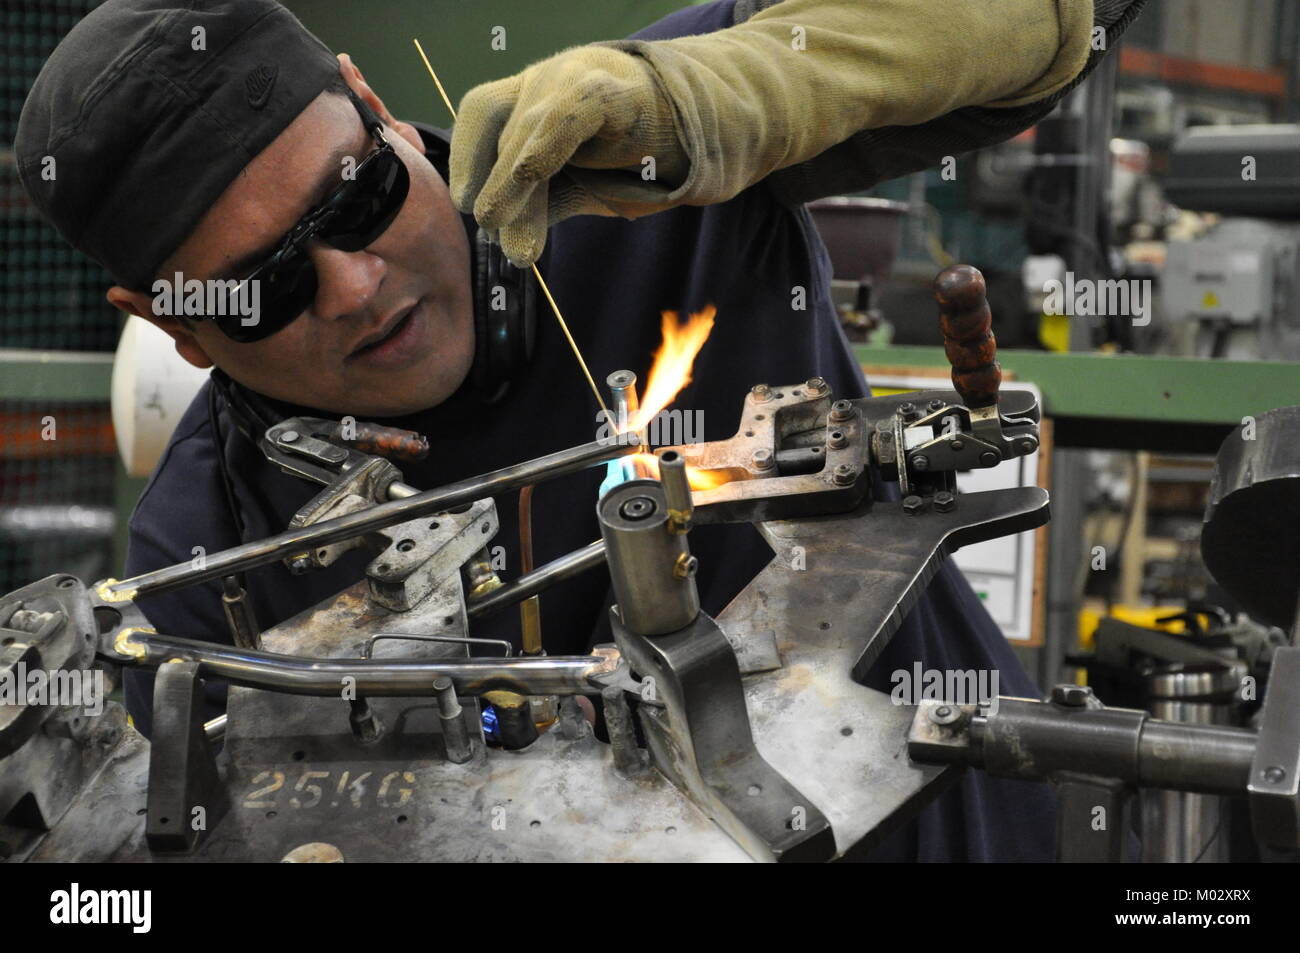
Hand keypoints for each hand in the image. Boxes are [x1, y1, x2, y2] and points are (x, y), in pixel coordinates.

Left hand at [450, 45, 688, 266]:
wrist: (707, 135)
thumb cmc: (638, 160)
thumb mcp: (580, 188)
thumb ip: (545, 204)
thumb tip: (507, 243)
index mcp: (531, 98)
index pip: (481, 115)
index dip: (467, 157)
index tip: (466, 204)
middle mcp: (547, 79)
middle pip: (501, 124)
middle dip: (493, 183)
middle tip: (491, 230)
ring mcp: (578, 76)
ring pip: (530, 124)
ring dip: (513, 180)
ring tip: (510, 231)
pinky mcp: (613, 89)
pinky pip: (567, 115)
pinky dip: (544, 149)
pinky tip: (533, 179)